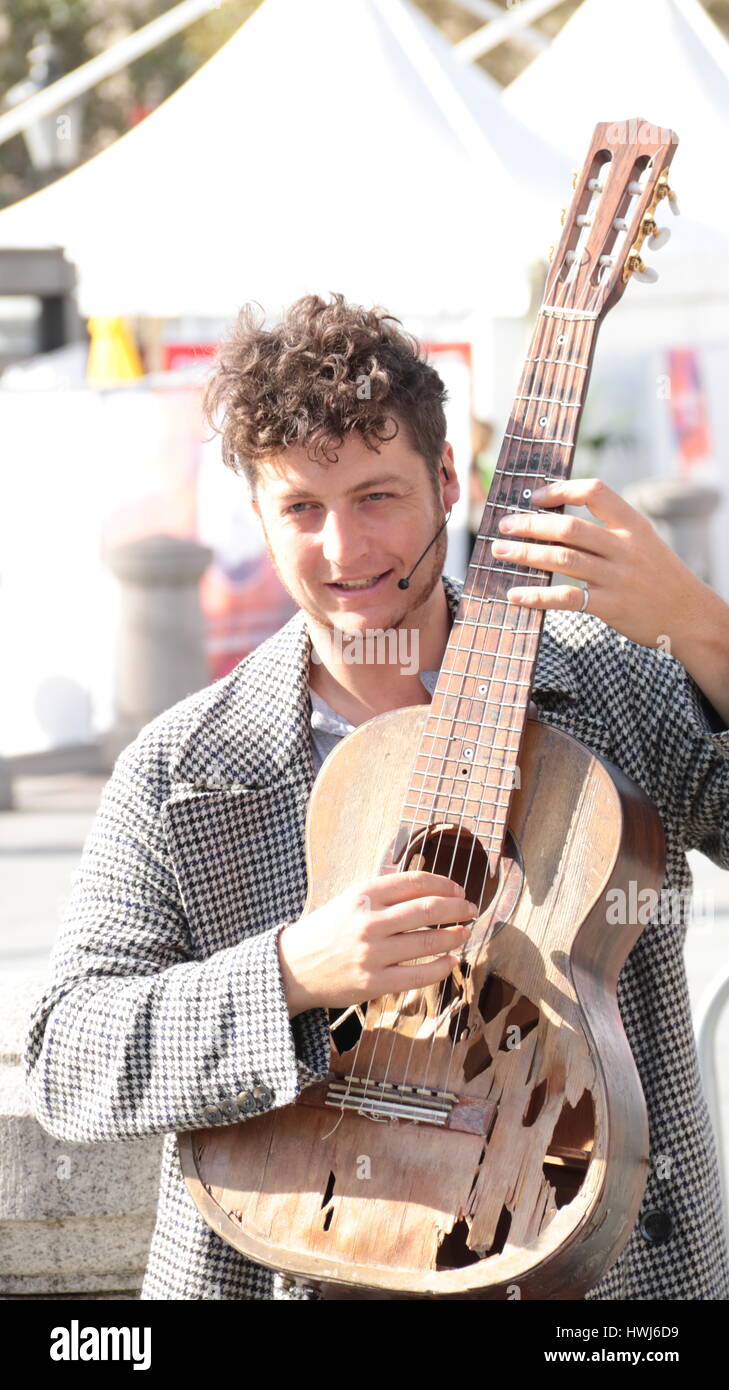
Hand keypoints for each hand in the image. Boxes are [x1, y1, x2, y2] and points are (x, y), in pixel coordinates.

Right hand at [277, 871, 476, 1016]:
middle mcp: (368, 921)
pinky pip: (418, 975)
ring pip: (428, 941)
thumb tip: (429, 888)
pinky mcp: (373, 983)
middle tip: (471, 910)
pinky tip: (450, 961)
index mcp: (363, 895)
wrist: (293, 968)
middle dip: (458, 908)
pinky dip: (441, 967)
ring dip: (454, 936)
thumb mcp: (349, 899)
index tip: (458, 891)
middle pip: (428, 909)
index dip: (444, 885)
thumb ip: (384, 892)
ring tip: (464, 933)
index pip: (416, 882)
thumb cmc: (326, 930)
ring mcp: (371, 954)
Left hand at [490, 477, 712, 651]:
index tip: (535, 497)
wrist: (690, 615)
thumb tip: (555, 525)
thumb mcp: (643, 543)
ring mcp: (618, 577)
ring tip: (500, 553)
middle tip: (504, 526)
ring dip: (525, 555)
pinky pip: (567, 598)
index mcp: (633, 525)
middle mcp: (625, 547)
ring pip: (563, 560)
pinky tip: (516, 595)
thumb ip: (609, 531)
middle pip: (569, 528)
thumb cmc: (659, 576)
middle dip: (530, 525)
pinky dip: (537, 596)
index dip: (561, 490)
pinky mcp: (611, 606)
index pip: (595, 491)